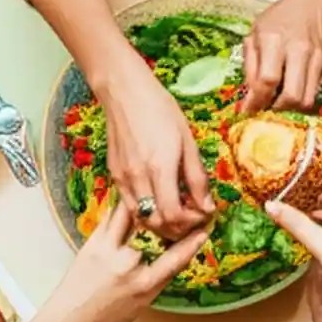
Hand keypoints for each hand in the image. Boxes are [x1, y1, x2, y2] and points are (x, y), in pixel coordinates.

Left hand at [38, 199, 207, 321]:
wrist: (67, 321)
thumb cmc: (103, 320)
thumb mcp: (141, 306)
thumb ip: (156, 281)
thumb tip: (171, 260)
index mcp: (144, 285)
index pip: (176, 258)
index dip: (192, 242)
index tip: (203, 230)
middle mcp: (128, 265)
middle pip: (154, 230)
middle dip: (166, 216)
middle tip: (176, 205)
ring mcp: (108, 251)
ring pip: (130, 216)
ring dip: (142, 205)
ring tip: (150, 195)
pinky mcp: (92, 244)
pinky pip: (109, 218)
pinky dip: (120, 209)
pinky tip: (126, 201)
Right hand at [101, 63, 214, 238]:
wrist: (124, 93)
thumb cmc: (160, 110)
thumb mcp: (188, 141)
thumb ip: (197, 177)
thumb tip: (207, 206)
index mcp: (159, 168)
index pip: (174, 215)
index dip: (192, 223)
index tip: (204, 214)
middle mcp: (138, 178)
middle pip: (157, 224)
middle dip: (179, 229)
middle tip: (194, 218)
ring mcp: (123, 179)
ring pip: (142, 219)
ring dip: (162, 224)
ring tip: (179, 213)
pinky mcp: (114, 176)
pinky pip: (130, 207)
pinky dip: (147, 212)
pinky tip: (160, 202)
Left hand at [242, 0, 321, 112]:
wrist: (310, 6)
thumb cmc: (277, 22)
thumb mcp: (253, 37)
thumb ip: (250, 69)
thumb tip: (250, 100)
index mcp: (274, 40)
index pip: (267, 80)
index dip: (257, 101)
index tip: (250, 111)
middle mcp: (299, 50)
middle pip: (292, 96)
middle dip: (278, 109)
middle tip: (268, 109)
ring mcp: (318, 59)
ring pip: (307, 100)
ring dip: (292, 108)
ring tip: (280, 102)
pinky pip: (316, 93)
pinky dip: (303, 97)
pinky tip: (294, 88)